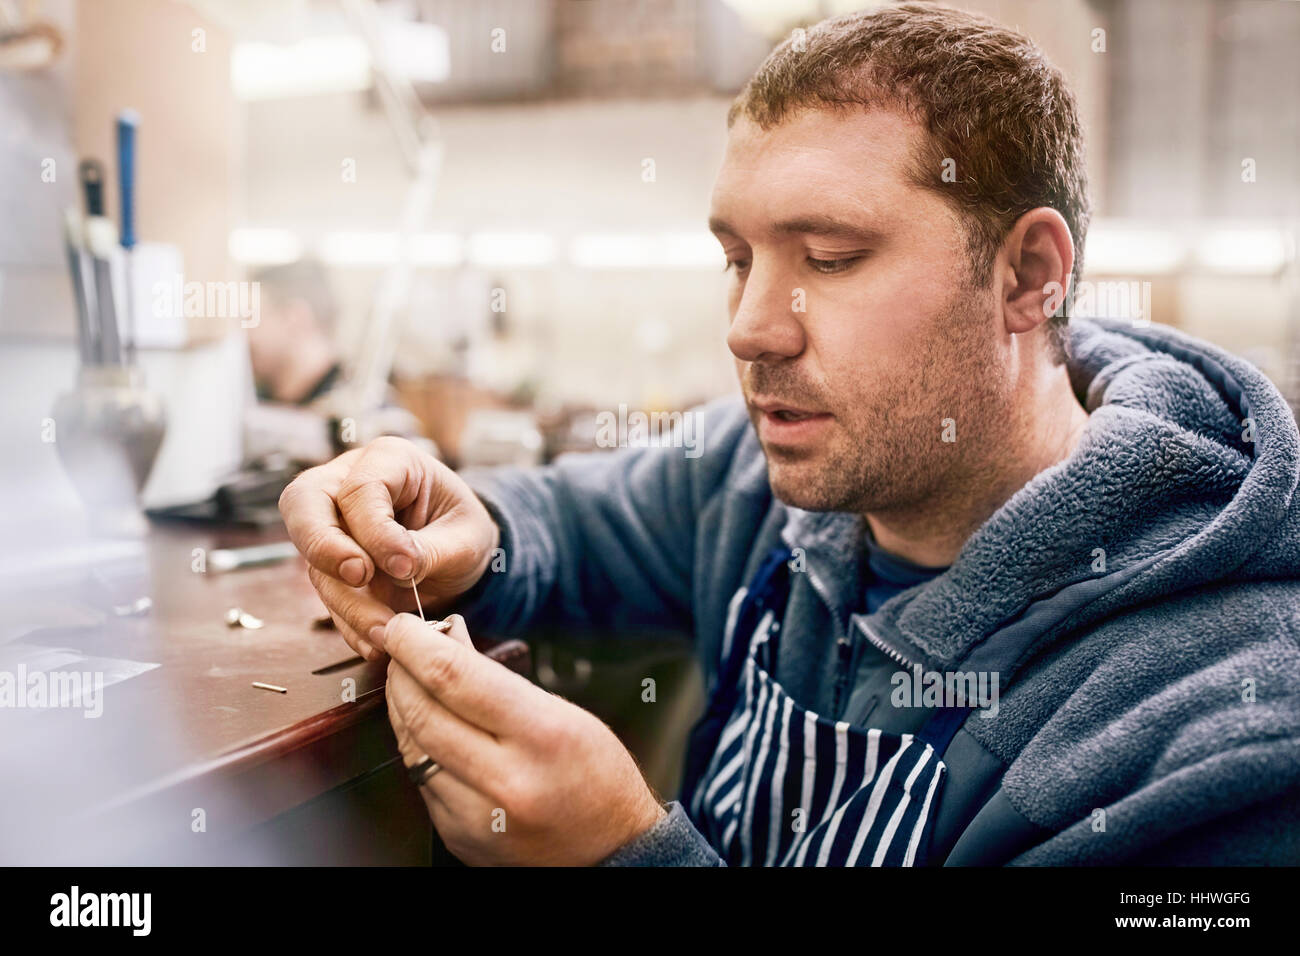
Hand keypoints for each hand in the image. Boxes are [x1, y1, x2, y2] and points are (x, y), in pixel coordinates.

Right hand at [278, 437, 499, 660]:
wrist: (463, 553)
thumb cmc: (464, 529)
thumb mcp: (466, 536)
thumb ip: (431, 548)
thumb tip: (398, 568)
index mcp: (389, 460)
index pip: (360, 488)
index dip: (375, 530)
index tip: (405, 565)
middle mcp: (347, 483)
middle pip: (303, 504)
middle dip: (325, 547)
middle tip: (359, 577)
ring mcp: (332, 524)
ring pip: (313, 560)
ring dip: (346, 601)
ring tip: (384, 631)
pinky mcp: (330, 564)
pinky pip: (326, 594)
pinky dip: (348, 622)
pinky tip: (373, 643)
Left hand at [384, 613, 667, 865]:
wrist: (611, 849)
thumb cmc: (595, 773)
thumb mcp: (562, 712)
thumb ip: (499, 680)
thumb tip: (445, 639)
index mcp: (542, 736)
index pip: (454, 678)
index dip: (416, 644)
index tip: (403, 626)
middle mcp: (506, 780)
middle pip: (422, 712)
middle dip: (401, 671)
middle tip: (398, 646)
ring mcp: (477, 817)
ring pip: (412, 748)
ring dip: (402, 707)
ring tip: (409, 680)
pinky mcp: (459, 838)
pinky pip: (422, 782)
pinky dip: (419, 747)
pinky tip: (429, 729)